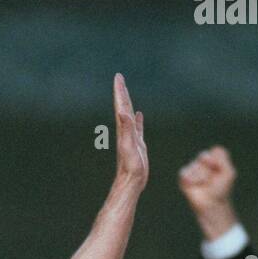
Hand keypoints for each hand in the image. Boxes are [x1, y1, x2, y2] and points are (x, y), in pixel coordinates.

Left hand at [113, 74, 147, 189]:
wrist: (131, 181)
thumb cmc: (130, 166)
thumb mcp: (128, 145)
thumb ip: (126, 128)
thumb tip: (122, 111)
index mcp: (123, 129)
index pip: (121, 105)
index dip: (120, 91)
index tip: (118, 77)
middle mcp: (125, 131)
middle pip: (123, 107)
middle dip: (122, 92)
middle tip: (120, 79)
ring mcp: (131, 137)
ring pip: (129, 115)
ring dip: (128, 103)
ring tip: (126, 93)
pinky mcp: (137, 144)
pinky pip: (138, 127)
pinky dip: (138, 119)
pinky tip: (139, 114)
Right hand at [177, 146, 238, 240]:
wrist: (212, 204)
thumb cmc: (222, 190)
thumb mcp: (229, 173)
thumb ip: (222, 158)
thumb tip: (204, 156)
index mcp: (215, 159)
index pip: (215, 151)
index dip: (217, 160)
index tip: (220, 171)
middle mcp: (203, 162)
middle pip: (204, 156)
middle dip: (209, 169)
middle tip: (212, 180)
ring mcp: (193, 169)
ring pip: (195, 165)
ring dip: (201, 176)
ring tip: (204, 185)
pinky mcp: (184, 178)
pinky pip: (185, 171)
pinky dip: (191, 179)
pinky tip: (195, 185)